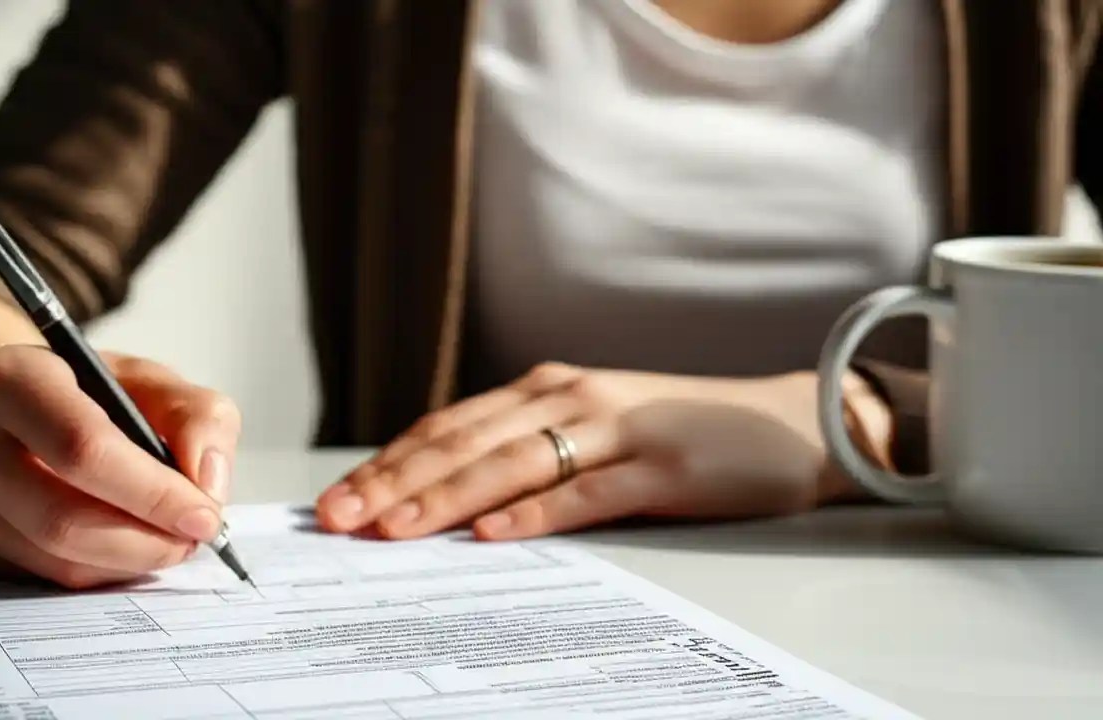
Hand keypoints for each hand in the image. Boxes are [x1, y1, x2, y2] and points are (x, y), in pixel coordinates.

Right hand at [0, 346, 240, 587]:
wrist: (14, 408)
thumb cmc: (90, 395)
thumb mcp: (153, 384)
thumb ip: (199, 419)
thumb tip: (207, 486)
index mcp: (10, 377)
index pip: (82, 448)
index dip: (153, 492)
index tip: (205, 516)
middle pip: (62, 519)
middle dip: (146, 540)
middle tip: (194, 538)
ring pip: (55, 561)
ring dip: (129, 561)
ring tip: (166, 537)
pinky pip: (43, 581)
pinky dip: (99, 572)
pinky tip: (121, 545)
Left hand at [316, 363, 885, 539]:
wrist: (787, 422)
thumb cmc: (680, 433)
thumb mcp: (595, 430)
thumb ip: (531, 451)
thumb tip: (450, 497)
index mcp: (546, 390)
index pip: (448, 427)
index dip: (388, 462)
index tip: (336, 499)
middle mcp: (570, 398)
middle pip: (464, 443)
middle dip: (394, 482)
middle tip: (338, 519)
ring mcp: (616, 428)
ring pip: (512, 463)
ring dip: (446, 497)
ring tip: (392, 528)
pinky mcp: (660, 466)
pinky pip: (587, 492)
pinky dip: (535, 512)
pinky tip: (492, 533)